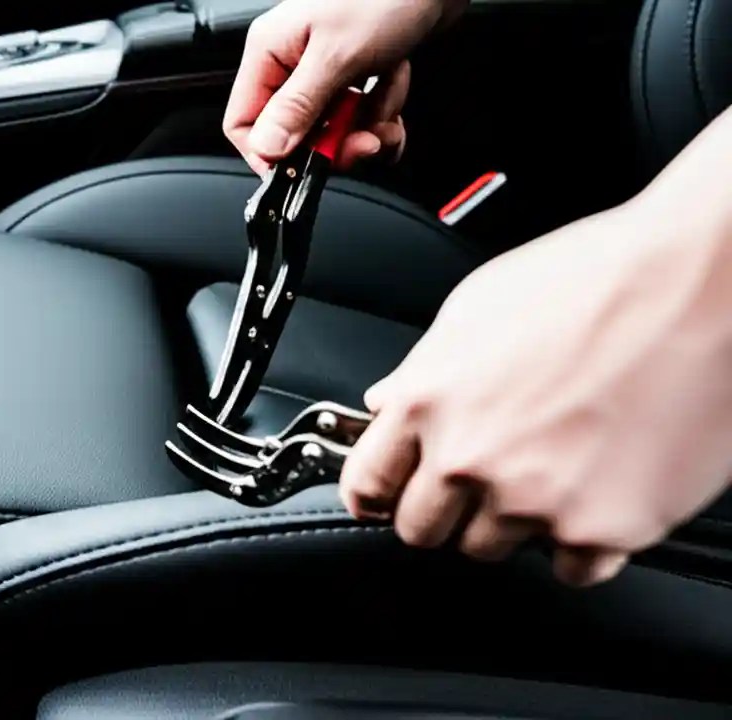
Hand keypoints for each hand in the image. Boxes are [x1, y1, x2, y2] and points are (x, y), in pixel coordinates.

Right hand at [224, 0, 467, 174]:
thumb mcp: (337, 56)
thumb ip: (299, 106)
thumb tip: (267, 148)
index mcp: (270, 51)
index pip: (244, 122)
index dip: (271, 153)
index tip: (303, 168)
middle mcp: (292, 60)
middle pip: (296, 132)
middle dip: (336, 143)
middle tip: (363, 142)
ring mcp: (324, 67)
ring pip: (334, 127)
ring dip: (367, 127)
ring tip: (387, 112)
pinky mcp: (355, 72)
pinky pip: (361, 114)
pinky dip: (383, 111)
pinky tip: (393, 92)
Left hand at [337, 190, 731, 586]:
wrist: (701, 287)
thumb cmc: (596, 280)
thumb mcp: (477, 309)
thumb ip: (424, 370)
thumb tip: (387, 404)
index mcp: (429, 402)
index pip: (367, 484)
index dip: (376, 494)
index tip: (385, 499)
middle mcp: (471, 459)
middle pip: (422, 530)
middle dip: (442, 511)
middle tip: (479, 480)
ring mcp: (534, 501)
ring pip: (491, 549)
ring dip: (511, 523)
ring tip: (553, 467)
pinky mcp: (601, 530)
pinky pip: (571, 568)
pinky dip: (580, 543)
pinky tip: (596, 493)